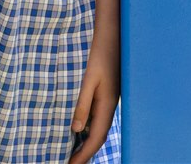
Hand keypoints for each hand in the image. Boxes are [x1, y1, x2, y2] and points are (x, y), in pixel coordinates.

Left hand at [67, 40, 118, 161]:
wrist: (115, 38)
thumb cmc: (101, 56)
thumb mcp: (89, 80)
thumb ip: (83, 104)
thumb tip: (76, 130)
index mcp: (107, 106)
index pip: (96, 138)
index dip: (84, 154)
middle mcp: (110, 107)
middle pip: (98, 137)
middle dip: (86, 153)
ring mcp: (110, 101)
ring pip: (99, 129)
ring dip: (89, 143)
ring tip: (76, 153)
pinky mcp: (107, 95)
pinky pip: (99, 118)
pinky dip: (91, 130)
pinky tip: (82, 130)